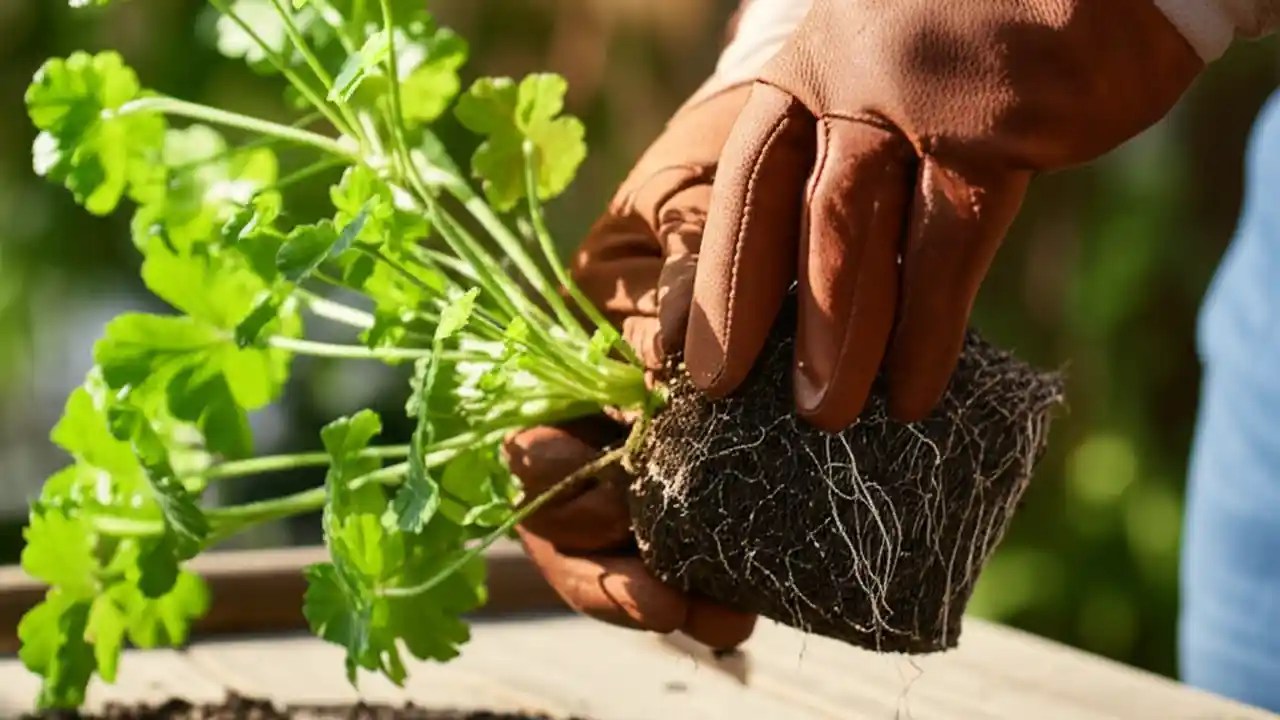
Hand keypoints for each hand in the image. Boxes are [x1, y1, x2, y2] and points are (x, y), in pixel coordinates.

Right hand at [502, 84, 758, 650]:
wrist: (785, 155)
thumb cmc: (716, 170)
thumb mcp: (687, 206)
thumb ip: (675, 278)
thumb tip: (668, 360)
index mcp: (563, 348)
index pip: (531, 434)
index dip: (553, 481)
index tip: (598, 494)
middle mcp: (593, 407)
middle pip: (563, 514)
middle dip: (602, 561)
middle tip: (660, 590)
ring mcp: (650, 442)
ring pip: (625, 543)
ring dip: (656, 592)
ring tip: (714, 618)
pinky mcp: (714, 465)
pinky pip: (697, 540)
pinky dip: (711, 583)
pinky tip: (741, 610)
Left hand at [685, 0, 1203, 429]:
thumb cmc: (992, 24)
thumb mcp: (896, 60)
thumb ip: (855, 136)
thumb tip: (821, 262)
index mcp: (813, 64)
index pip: (746, 180)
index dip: (715, 270)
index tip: (687, 347)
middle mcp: (847, 76)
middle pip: (777, 214)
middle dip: (748, 312)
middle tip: (726, 396)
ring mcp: (916, 99)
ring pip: (851, 241)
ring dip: (836, 339)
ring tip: (824, 417)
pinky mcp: (995, 127)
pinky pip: (947, 252)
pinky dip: (928, 332)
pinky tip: (915, 391)